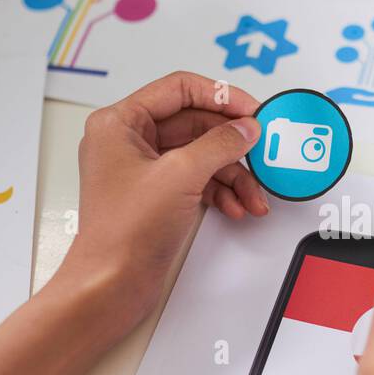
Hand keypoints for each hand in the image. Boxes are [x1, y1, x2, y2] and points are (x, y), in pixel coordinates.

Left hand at [54, 72, 268, 343]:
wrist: (111, 285)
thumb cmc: (124, 231)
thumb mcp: (181, 175)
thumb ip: (220, 144)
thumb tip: (245, 127)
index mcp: (119, 123)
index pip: (178, 89)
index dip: (220, 96)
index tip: (252, 110)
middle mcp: (128, 141)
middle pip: (194, 123)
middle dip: (231, 143)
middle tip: (262, 150)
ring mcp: (143, 170)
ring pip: (201, 155)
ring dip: (232, 174)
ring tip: (255, 195)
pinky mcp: (156, 195)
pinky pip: (197, 179)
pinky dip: (220, 191)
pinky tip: (237, 207)